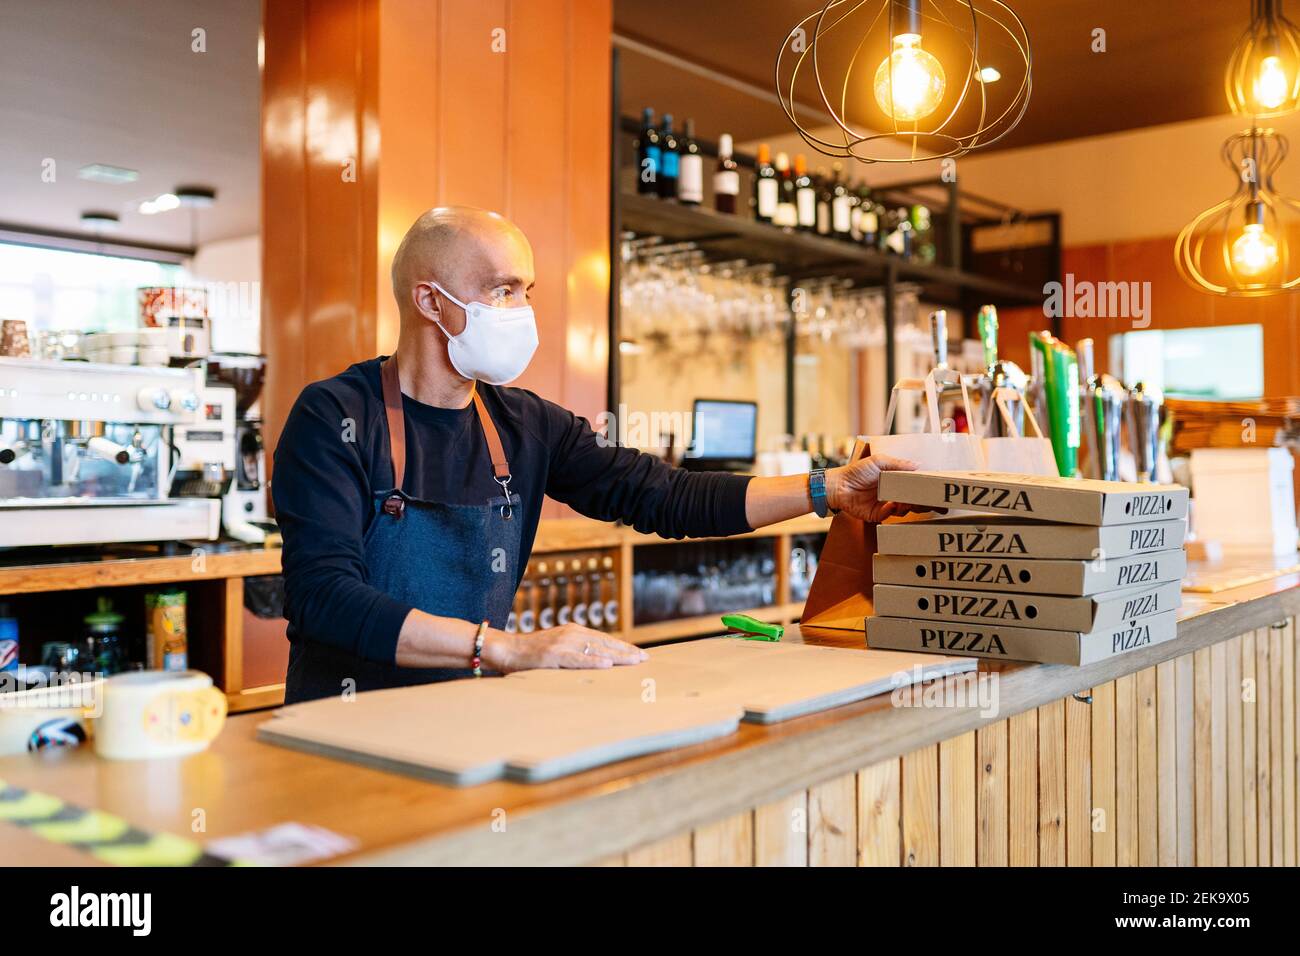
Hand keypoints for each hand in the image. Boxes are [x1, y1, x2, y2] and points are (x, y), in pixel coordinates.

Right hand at [484, 623, 648, 672]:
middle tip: (645, 659)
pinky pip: (577, 660)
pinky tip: (607, 664)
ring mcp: (562, 644)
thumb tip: (595, 663)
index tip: (639, 654)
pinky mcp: (553, 655)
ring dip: (617, 656)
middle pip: (605, 642)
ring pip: (596, 650)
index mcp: (572, 631)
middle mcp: (571, 634)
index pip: (604, 639)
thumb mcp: (556, 649)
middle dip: (626, 651)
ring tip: (635, 661)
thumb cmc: (531, 653)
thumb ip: (574, 652)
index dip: (622, 646)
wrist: (506, 649)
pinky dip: (593, 662)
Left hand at [826, 454, 938, 522]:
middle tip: (932, 503)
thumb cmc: (856, 471)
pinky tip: (892, 504)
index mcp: (895, 480)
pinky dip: (894, 510)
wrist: (837, 486)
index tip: (938, 492)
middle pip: (914, 500)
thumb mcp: (878, 462)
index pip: (915, 485)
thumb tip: (918, 465)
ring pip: (905, 509)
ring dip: (908, 505)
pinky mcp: (878, 515)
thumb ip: (898, 464)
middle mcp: (893, 493)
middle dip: (924, 502)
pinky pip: (891, 515)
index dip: (927, 489)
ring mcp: (886, 505)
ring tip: (908, 500)